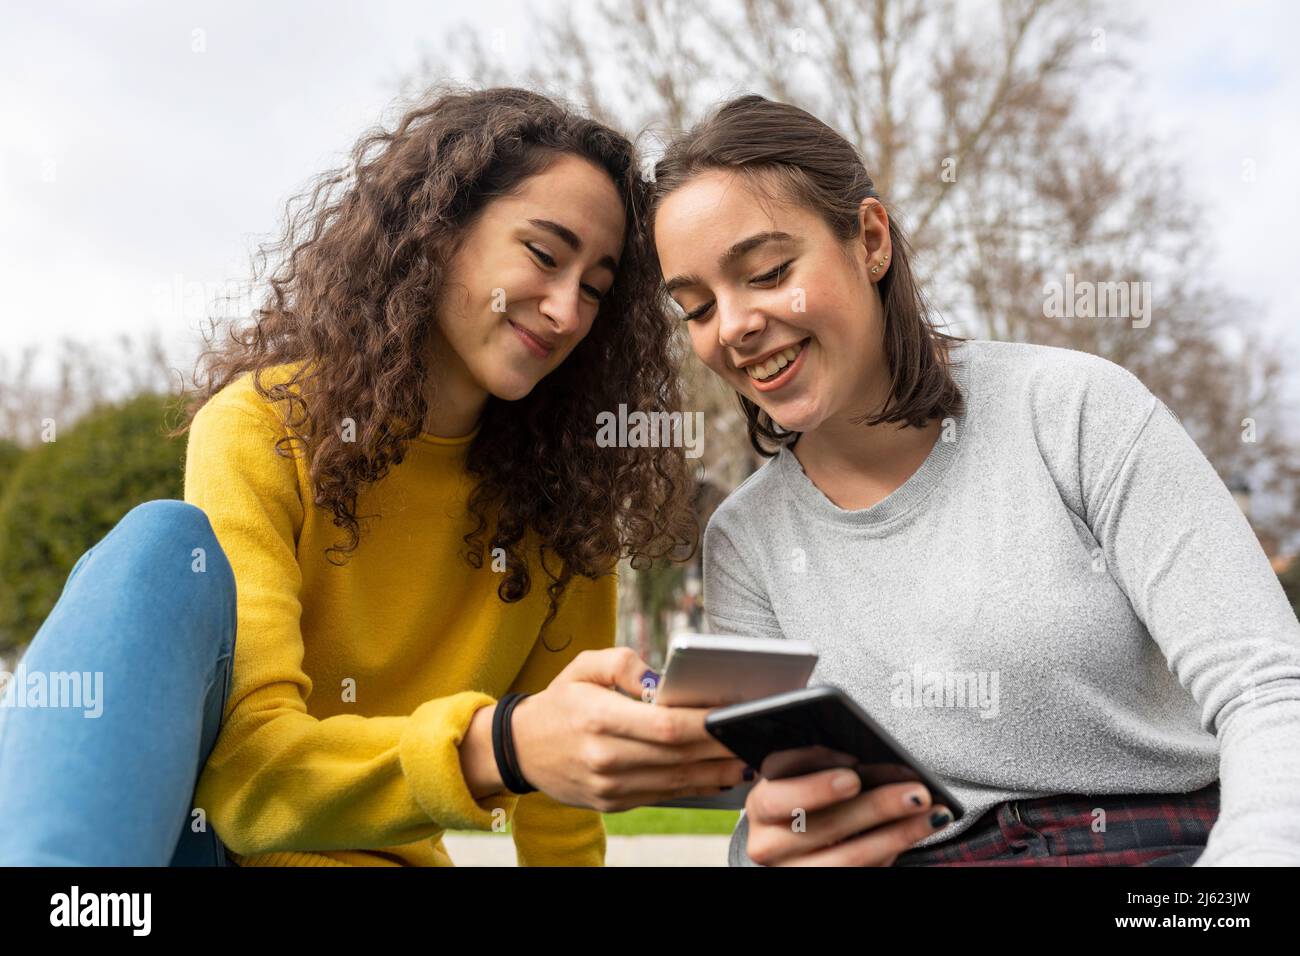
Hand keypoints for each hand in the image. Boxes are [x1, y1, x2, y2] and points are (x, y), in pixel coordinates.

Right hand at [509, 647, 748, 810]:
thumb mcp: (584, 666)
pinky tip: (717, 775)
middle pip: (678, 755)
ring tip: (744, 758)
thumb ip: (625, 663)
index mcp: (598, 716)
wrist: (521, 748)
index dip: (705, 723)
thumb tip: (664, 679)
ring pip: (676, 780)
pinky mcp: (613, 803)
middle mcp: (604, 755)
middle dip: (720, 747)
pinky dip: (695, 786)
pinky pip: (664, 795)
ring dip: (716, 772)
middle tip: (751, 736)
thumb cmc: (560, 701)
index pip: (666, 725)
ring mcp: (608, 785)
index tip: (733, 713)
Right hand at [743, 750, 952, 865]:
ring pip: (846, 858)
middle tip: (915, 792)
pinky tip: (918, 831)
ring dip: (897, 834)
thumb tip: (881, 767)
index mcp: (761, 804)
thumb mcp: (809, 778)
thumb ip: (834, 767)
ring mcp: (793, 871)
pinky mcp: (818, 883)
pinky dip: (893, 850)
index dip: (815, 780)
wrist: (799, 849)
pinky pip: (859, 872)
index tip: (854, 769)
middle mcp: (768, 842)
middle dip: (873, 806)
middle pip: (820, 825)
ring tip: (931, 814)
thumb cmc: (812, 799)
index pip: (776, 790)